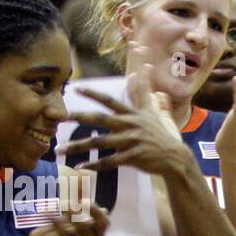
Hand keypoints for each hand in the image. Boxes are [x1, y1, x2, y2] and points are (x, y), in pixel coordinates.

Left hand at [45, 202, 109, 235]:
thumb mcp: (77, 219)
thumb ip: (80, 199)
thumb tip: (82, 174)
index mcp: (98, 235)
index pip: (103, 221)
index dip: (94, 211)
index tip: (83, 200)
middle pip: (84, 226)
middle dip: (71, 212)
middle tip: (58, 203)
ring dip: (57, 223)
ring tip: (46, 213)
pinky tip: (41, 232)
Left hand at [57, 64, 191, 177]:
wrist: (176, 158)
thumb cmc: (164, 135)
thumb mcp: (156, 111)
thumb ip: (145, 92)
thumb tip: (143, 69)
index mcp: (132, 115)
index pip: (110, 101)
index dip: (93, 94)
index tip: (76, 88)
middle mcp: (130, 126)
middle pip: (100, 119)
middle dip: (78, 116)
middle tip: (59, 116)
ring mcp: (131, 142)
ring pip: (99, 142)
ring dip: (78, 146)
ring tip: (60, 149)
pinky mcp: (133, 158)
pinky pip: (110, 161)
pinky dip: (95, 165)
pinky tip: (81, 166)